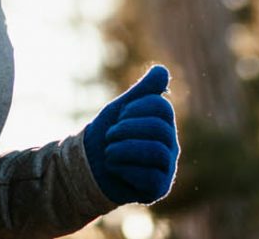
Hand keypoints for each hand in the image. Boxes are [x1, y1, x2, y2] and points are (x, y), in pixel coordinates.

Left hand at [81, 64, 177, 205]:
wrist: (88, 168)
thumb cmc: (108, 137)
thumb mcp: (121, 109)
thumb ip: (142, 91)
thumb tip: (162, 70)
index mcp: (163, 124)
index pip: (162, 107)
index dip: (136, 108)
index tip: (120, 116)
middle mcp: (170, 145)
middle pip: (160, 129)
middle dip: (127, 129)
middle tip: (110, 135)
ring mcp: (167, 168)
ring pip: (157, 152)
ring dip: (124, 149)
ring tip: (110, 152)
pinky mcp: (158, 188)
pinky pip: (150, 176)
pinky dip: (125, 169)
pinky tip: (115, 168)